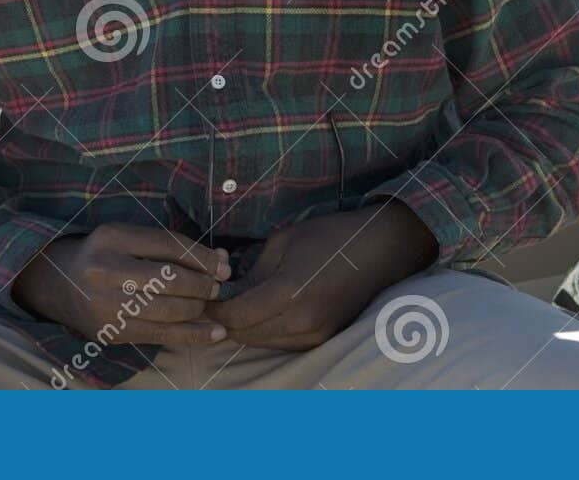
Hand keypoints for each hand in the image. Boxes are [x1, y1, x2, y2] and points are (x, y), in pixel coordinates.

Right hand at [11, 222, 232, 345]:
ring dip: (199, 308)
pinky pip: (161, 335)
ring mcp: (106, 305)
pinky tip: (216, 333)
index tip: (223, 265)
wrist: (58, 283)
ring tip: (210, 304)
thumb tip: (221, 259)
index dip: (202, 257)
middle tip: (217, 286)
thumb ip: (172, 247)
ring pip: (168, 309)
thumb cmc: (105, 255)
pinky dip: (193, 335)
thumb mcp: (130, 238)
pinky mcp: (111, 332)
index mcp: (113, 238)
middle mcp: (105, 270)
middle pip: (170, 278)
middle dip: (203, 284)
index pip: (169, 245)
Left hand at [205, 201, 438, 349]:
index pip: (235, 317)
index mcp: (289, 293)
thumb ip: (251, 272)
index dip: (211, 309)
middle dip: (222, 321)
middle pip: (243, 335)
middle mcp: (302, 322)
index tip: (199, 296)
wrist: (379, 250)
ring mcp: (314, 335)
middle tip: (208, 301)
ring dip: (242, 328)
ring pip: (260, 343)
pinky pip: (280, 343)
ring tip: (232, 304)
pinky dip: (263, 331)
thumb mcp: (282, 242)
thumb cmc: (329, 236)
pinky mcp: (322, 340)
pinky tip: (258, 310)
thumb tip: (225, 292)